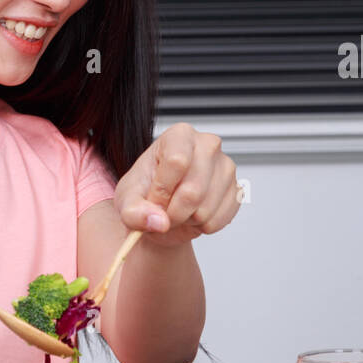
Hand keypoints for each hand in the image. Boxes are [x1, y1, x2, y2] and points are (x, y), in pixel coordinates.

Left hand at [113, 122, 241, 245]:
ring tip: (178, 210)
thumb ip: (133, 212)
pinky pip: (219, 220)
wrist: (161, 211)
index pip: (177, 161)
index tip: (153, 200)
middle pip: (193, 191)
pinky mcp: (236, 190)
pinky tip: (194, 214)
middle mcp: (207, 145)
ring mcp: (226, 167)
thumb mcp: (126, 202)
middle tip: (164, 211)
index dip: (161, 191)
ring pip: (205, 209)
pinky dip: (202, 226)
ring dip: (186, 220)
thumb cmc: (144, 195)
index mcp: (179, 135)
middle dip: (173, 212)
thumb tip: (158, 221)